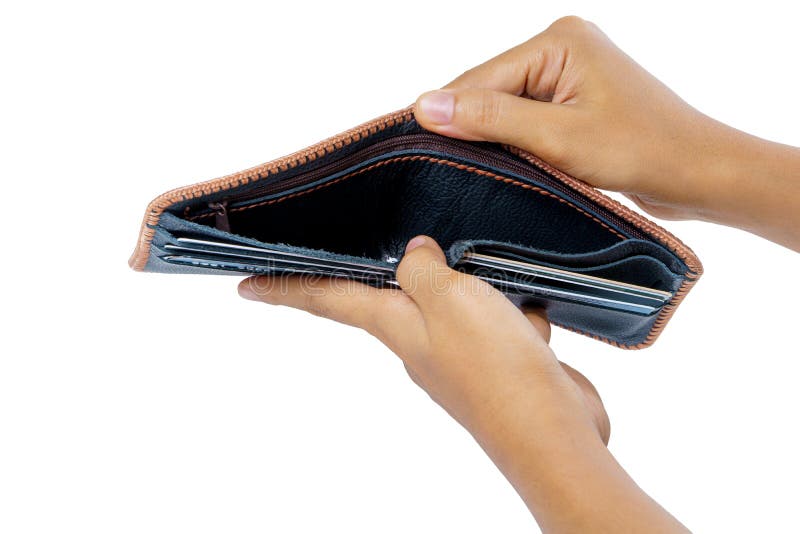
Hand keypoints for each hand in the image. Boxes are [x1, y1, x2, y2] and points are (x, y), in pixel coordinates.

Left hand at [238, 235, 608, 445]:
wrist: (553, 433)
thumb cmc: (495, 369)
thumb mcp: (450, 300)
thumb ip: (424, 270)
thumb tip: (413, 254)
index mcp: (397, 326)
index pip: (328, 299)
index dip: (286, 289)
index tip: (247, 285)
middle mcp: (422, 342)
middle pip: (388, 299)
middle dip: (382, 275)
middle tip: (362, 246)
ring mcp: (461, 355)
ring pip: (454, 304)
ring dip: (467, 287)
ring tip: (480, 265)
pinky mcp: (500, 361)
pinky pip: (499, 320)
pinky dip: (512, 310)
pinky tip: (530, 308)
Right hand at [414, 16, 799, 250]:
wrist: (698, 173)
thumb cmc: (643, 150)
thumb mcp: (558, 137)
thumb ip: (490, 117)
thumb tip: (426, 104)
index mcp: (559, 40)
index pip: (480, 77)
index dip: (449, 115)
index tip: (418, 150)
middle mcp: (561, 47)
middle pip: (489, 90)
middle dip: (475, 129)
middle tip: (454, 172)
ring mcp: (568, 73)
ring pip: (504, 108)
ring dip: (496, 140)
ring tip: (489, 172)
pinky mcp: (573, 100)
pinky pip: (525, 118)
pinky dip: (515, 144)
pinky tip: (512, 166)